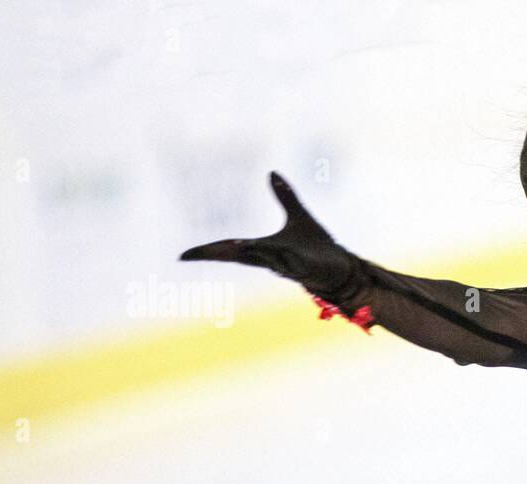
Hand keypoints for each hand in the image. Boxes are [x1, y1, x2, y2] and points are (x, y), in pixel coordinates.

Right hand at [179, 171, 369, 313]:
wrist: (342, 268)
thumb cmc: (319, 249)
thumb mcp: (300, 216)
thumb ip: (285, 196)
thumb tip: (272, 173)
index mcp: (264, 251)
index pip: (231, 250)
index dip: (208, 252)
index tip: (183, 256)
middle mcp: (272, 259)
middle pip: (238, 257)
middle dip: (215, 255)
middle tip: (187, 256)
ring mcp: (288, 264)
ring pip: (263, 258)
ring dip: (249, 252)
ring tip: (233, 245)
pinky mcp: (305, 267)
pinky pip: (288, 260)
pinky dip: (278, 255)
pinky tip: (269, 249)